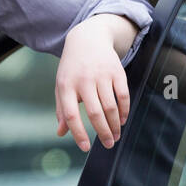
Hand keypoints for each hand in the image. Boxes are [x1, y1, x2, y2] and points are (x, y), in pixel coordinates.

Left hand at [55, 17, 132, 152]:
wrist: (88, 38)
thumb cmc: (72, 68)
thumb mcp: (62, 85)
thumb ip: (62, 109)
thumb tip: (61, 133)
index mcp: (66, 86)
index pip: (70, 114)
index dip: (78, 133)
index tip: (85, 147)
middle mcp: (84, 80)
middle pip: (95, 113)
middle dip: (103, 132)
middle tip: (109, 145)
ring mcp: (101, 75)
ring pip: (111, 107)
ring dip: (115, 125)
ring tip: (116, 136)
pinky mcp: (116, 71)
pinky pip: (123, 96)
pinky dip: (125, 111)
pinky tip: (123, 120)